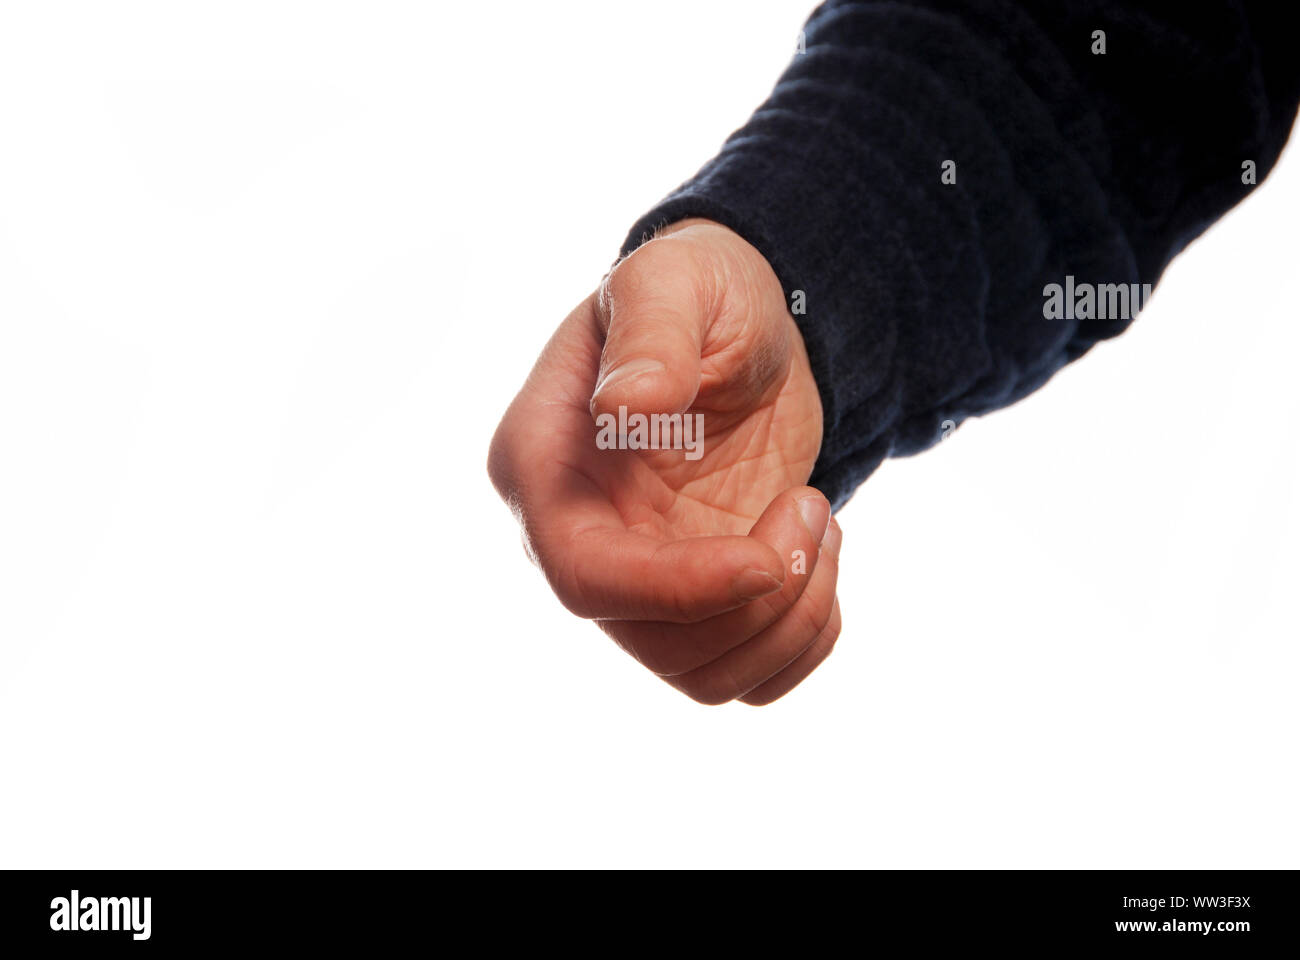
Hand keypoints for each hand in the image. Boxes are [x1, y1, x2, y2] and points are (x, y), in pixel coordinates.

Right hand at [487, 219, 841, 704]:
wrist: (745, 329)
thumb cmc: (698, 292)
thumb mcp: (675, 282)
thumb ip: (650, 334)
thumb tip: (626, 405)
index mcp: (544, 466)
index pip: (586, 575)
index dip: (678, 590)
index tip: (770, 559)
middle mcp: (580, 537)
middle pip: (654, 642)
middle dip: (757, 599)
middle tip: (812, 508)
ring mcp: (638, 576)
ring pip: (705, 674)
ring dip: (791, 617)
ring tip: (817, 517)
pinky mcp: (694, 598)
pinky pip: (746, 674)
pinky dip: (804, 636)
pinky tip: (818, 550)